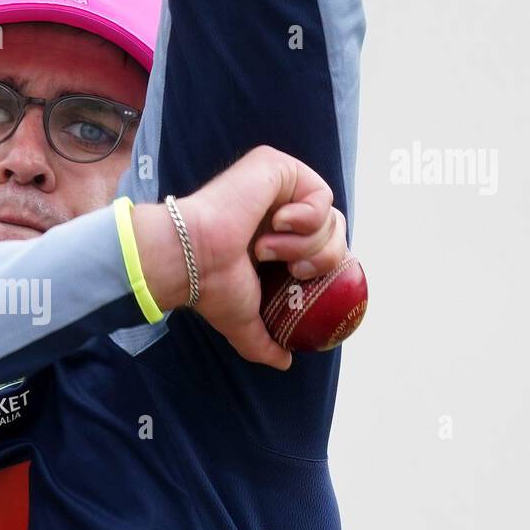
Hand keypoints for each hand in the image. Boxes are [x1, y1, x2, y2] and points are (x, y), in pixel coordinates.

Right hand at [134, 145, 348, 370]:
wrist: (194, 259)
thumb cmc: (210, 284)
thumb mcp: (243, 320)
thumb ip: (264, 341)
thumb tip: (284, 362)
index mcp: (274, 235)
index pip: (321, 244)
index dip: (323, 262)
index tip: (301, 278)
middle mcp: (278, 206)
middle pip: (336, 230)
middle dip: (319, 257)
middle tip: (289, 269)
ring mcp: (280, 185)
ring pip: (332, 216)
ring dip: (304, 243)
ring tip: (267, 248)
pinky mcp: (278, 167)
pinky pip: (321, 195)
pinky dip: (304, 220)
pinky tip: (274, 226)